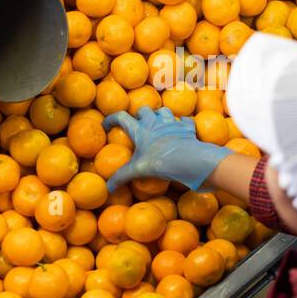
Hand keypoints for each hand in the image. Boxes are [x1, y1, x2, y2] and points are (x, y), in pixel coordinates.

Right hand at [101, 106, 231, 190]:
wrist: (190, 159)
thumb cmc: (161, 163)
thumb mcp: (138, 171)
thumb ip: (122, 177)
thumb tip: (108, 187)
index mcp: (140, 129)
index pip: (121, 117)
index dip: (111, 119)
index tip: (107, 125)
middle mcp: (155, 122)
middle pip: (144, 110)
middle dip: (139, 114)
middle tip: (138, 125)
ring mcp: (172, 123)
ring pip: (164, 111)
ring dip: (160, 115)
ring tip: (159, 125)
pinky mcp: (187, 127)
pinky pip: (186, 121)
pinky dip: (183, 124)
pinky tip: (182, 129)